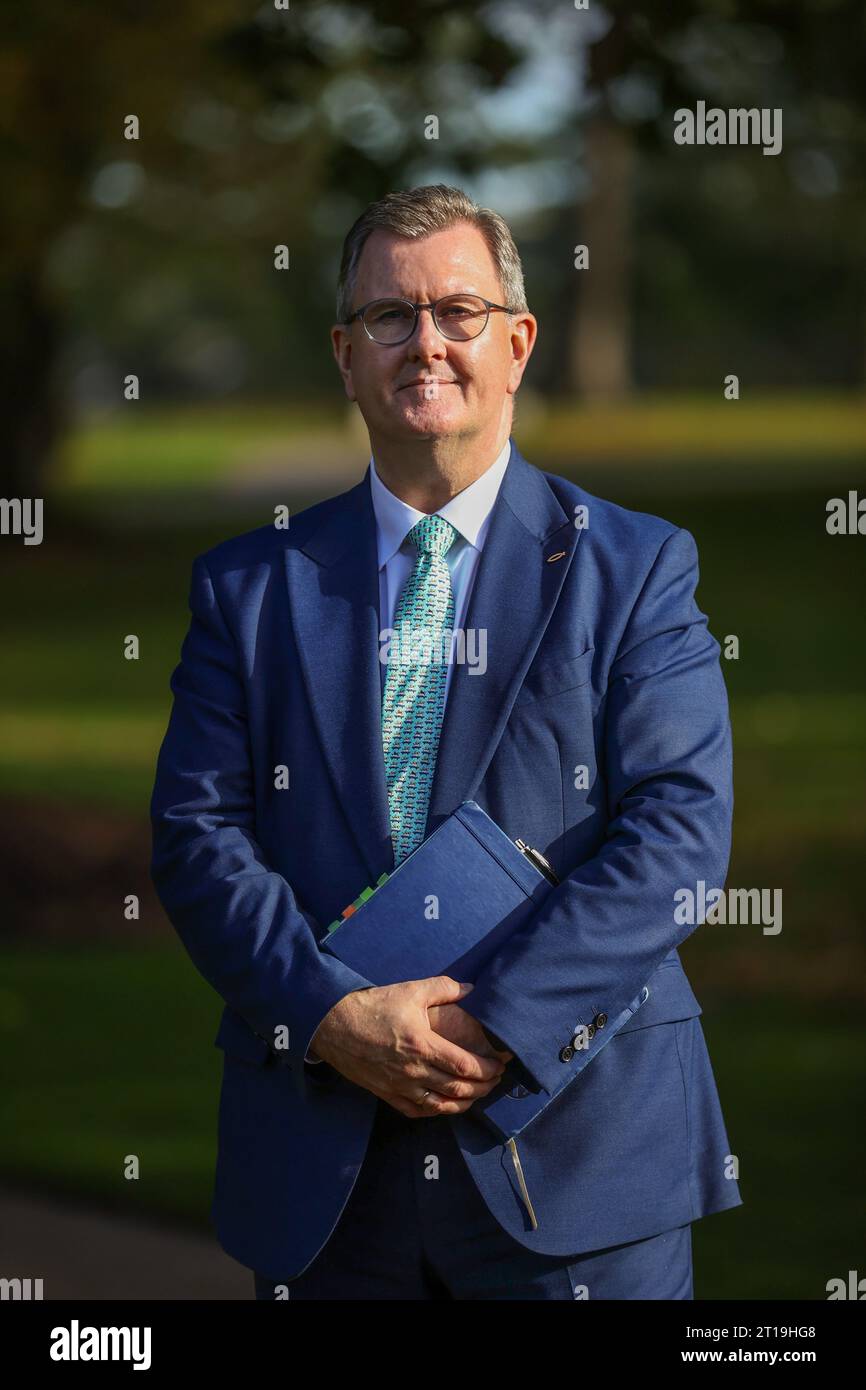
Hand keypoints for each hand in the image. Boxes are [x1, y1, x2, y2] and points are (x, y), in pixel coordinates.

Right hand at [308, 977, 506, 1118]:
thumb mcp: (410, 991)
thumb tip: (471, 988)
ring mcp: (399, 1086)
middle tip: (495, 1081)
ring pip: (439, 1105)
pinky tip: (445, 1105)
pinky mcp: (386, 1094)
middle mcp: (414, 1071)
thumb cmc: (373, 1007)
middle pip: (457, 1089)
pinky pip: (416, 1111)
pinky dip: (436, 1111)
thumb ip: (443, 988)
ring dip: (463, 1103)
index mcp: (423, 1046)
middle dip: (482, 1087)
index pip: (465, 1066)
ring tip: (478, 1095)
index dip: (487, 1070)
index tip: (499, 1066)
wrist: (334, 1025)